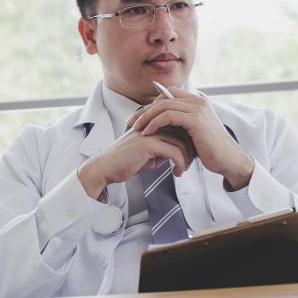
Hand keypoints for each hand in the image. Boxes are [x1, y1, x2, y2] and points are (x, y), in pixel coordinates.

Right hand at [77, 123, 195, 198]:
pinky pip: (174, 152)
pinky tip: (177, 172)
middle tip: (191, 162)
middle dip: (191, 148)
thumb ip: (161, 149)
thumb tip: (176, 153)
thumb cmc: (124, 162)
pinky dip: (180, 164)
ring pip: (181, 142)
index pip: (178, 125)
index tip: (191, 154)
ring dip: (187, 158)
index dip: (188, 139)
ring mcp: (150, 133)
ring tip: (184, 169)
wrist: (106, 168)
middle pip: (183, 131)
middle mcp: (151, 125)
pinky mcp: (149, 144)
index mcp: (151, 124)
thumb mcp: (147, 154)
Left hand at [126, 86, 253, 189]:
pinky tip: (147, 133)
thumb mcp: (193, 133)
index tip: (138, 117)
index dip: (151, 104)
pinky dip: (154, 123)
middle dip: (144, 110)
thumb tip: (159, 124)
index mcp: (198, 102)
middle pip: (163, 98)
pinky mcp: (196, 119)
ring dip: (146, 117)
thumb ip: (180, 124)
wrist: (228, 160)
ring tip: (136, 128)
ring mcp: (198, 108)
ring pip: (163, 105)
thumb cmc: (210, 150)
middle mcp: (198, 101)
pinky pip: (168, 116)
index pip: (168, 94)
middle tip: (130, 121)